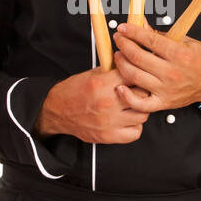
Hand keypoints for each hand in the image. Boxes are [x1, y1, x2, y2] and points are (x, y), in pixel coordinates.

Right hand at [33, 68, 150, 143]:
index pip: (133, 75)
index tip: (137, 74)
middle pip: (142, 94)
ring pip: (143, 114)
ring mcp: (109, 122)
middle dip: (142, 90)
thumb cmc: (73, 92)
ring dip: (140, 109)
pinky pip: (135, 133)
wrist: (57, 111)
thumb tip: (130, 64)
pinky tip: (128, 119)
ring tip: (133, 105)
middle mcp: (106, 103)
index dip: (138, 73)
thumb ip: (112, 71)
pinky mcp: (109, 136)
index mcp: (101, 84)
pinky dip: (135, 126)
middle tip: (138, 89)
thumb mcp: (91, 74)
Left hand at [112, 23, 200, 112]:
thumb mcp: (185, 41)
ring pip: (134, 76)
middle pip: (138, 57)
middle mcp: (172, 73)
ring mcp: (166, 90)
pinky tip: (120, 87)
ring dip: (121, 64)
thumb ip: (160, 34)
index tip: (123, 27)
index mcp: (179, 55)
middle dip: (123, 45)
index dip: (132, 32)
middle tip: (118, 38)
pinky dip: (127, 96)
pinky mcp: (164, 103)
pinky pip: (140, 104)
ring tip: (118, 55)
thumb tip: (141, 22)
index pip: (149, 40)